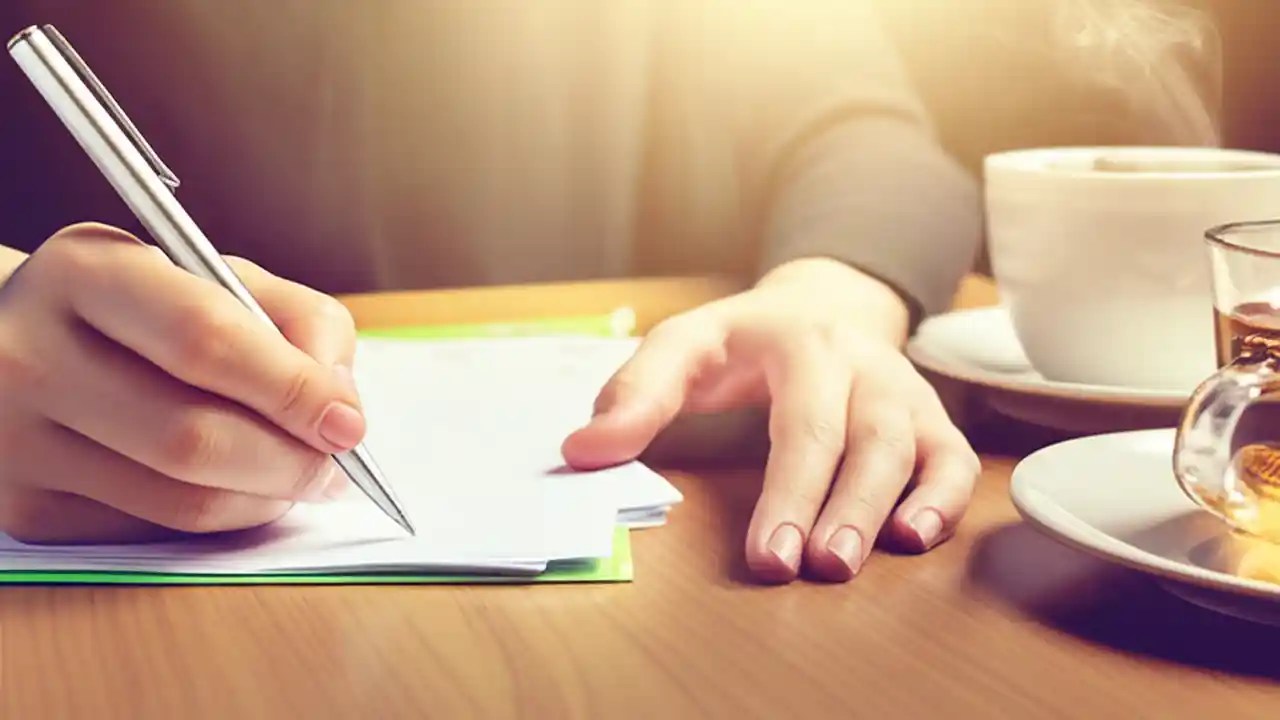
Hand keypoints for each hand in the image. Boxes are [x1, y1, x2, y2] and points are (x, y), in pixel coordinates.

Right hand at [0, 223, 363, 542]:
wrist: (25, 340)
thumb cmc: (151, 307)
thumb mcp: (221, 278)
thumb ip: (300, 321)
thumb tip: (339, 406)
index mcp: (86, 272)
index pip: (203, 339)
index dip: (291, 389)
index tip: (347, 423)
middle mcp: (30, 354)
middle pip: (192, 437)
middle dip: (290, 461)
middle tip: (334, 465)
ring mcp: (15, 440)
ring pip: (180, 501)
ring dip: (266, 498)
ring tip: (298, 476)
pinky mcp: (22, 506)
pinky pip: (154, 532)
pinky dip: (220, 519)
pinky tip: (235, 487)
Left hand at [562, 258, 979, 582]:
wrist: (820, 304)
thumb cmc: (742, 339)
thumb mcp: (682, 344)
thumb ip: (635, 394)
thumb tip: (581, 450)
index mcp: (800, 342)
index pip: (802, 420)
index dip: (788, 492)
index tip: (766, 558)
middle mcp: (861, 363)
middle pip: (865, 437)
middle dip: (840, 508)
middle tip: (808, 569)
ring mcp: (901, 390)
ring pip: (914, 448)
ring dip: (888, 510)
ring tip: (852, 563)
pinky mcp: (928, 419)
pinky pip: (953, 459)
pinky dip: (946, 500)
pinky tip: (914, 538)